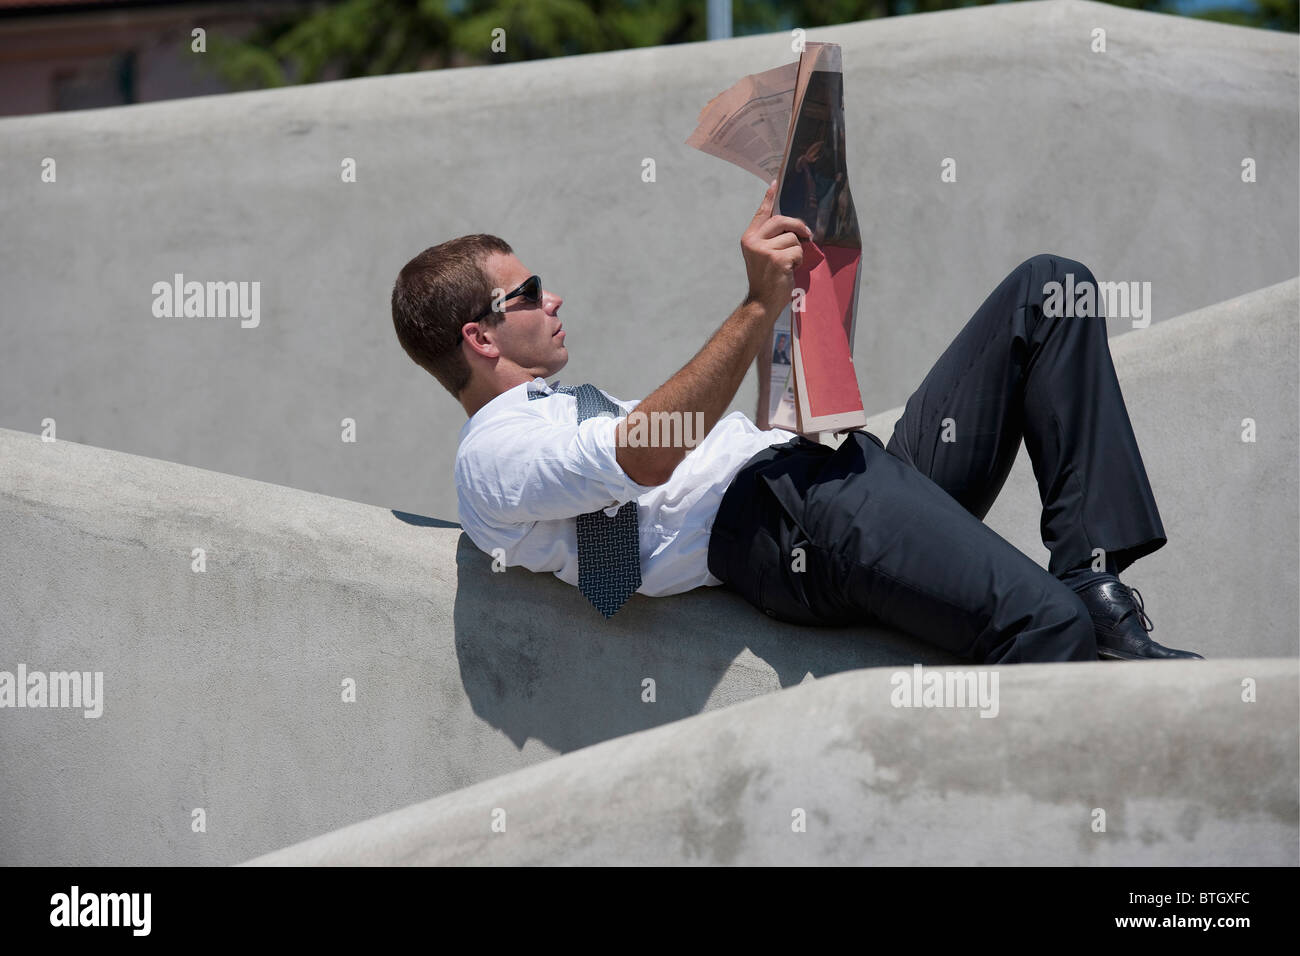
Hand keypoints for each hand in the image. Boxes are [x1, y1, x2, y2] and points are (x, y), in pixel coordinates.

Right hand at [741, 180, 810, 315]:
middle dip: (798, 227)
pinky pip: (798, 251)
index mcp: (749, 238)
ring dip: (797, 251)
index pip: (762, 213)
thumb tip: (793, 225)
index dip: (769, 197)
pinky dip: (799, 260)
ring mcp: (764, 250)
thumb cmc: (767, 279)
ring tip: (789, 264)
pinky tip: (790, 270)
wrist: (762, 302)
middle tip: (807, 235)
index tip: (776, 182)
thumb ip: (771, 239)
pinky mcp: (776, 259)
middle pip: (782, 220)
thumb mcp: (763, 255)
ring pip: (793, 238)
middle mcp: (753, 241)